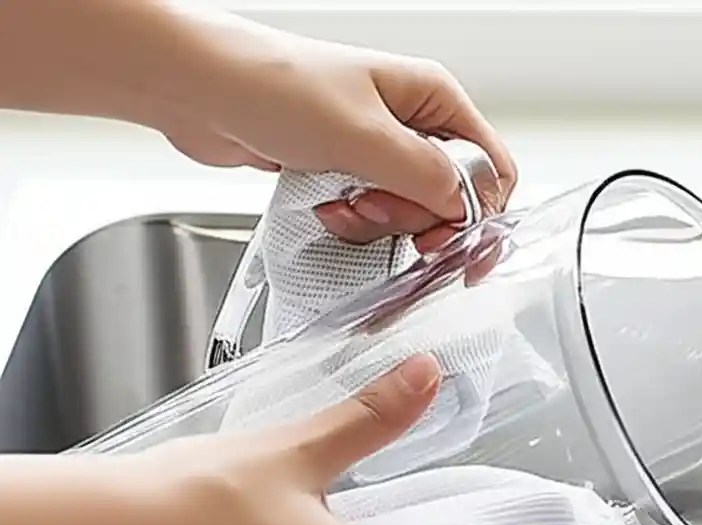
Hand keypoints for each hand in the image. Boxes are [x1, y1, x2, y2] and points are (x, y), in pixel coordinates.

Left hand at [165, 15, 515, 250]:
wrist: (198, 88)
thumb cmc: (273, 85)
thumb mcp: (365, 137)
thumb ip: (426, 179)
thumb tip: (465, 211)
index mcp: (432, 96)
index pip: (490, 164)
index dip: (480, 212)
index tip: (457, 249)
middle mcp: (411, 121)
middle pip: (450, 197)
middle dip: (416, 219)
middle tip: (381, 214)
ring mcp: (377, 147)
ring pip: (410, 212)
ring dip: (379, 224)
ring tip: (345, 208)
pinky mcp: (346, 170)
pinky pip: (371, 214)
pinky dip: (353, 223)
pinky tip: (327, 210)